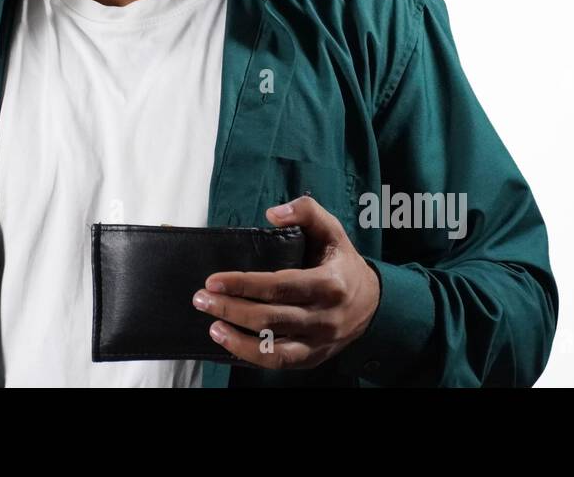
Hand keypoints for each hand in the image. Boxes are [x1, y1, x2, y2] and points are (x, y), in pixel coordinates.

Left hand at [191, 195, 380, 368]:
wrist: (372, 301)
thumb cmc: (342, 261)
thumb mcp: (331, 229)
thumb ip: (305, 211)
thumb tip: (272, 214)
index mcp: (329, 284)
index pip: (279, 286)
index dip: (243, 284)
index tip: (213, 280)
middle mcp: (324, 317)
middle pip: (270, 318)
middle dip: (231, 309)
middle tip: (201, 298)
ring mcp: (319, 342)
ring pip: (274, 349)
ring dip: (237, 341)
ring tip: (212, 327)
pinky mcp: (313, 357)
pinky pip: (280, 363)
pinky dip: (252, 356)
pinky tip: (230, 344)